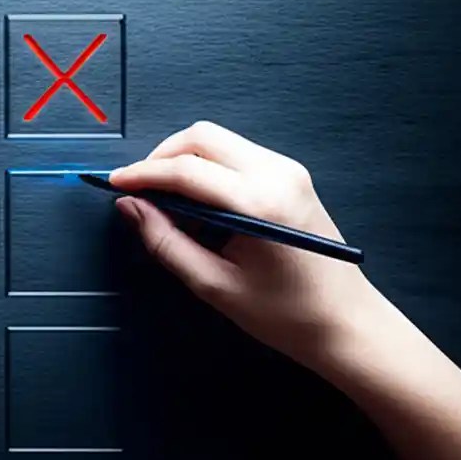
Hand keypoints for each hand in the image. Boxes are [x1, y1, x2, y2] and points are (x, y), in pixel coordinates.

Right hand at [110, 121, 379, 370]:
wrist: (346, 323)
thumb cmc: (286, 314)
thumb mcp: (214, 284)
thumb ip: (165, 241)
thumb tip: (131, 207)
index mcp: (260, 202)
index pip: (186, 170)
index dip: (142, 174)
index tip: (114, 183)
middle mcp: (277, 174)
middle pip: (201, 137)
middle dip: (162, 158)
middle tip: (139, 191)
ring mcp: (288, 170)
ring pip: (218, 141)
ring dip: (185, 162)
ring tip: (169, 206)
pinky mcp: (291, 175)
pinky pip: (236, 154)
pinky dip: (207, 169)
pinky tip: (199, 206)